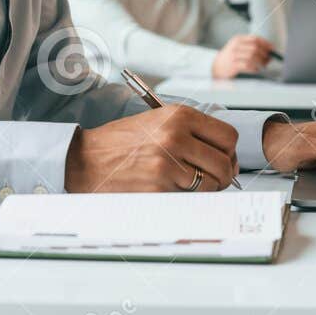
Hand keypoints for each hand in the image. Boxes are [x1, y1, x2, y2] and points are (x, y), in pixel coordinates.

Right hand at [64, 105, 239, 192]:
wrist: (86, 160)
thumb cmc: (121, 142)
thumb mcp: (158, 121)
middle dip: (223, 175)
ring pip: (210, 184)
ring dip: (205, 189)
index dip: (229, 152)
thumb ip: (191, 131)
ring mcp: (168, 164)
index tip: (223, 158)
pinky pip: (190, 198)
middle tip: (213, 178)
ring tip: (188, 184)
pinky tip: (170, 190)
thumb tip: (225, 153)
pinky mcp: (159, 187)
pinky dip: (186, 198)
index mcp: (180, 116)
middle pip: (224, 163)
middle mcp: (177, 137)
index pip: (228, 137)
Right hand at [212, 33, 274, 77]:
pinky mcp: (233, 65)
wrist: (216, 66)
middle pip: (255, 48)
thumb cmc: (230, 56)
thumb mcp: (238, 46)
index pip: (255, 38)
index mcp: (238, 39)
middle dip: (264, 54)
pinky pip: (248, 66)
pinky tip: (256, 69)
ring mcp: (233, 56)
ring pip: (252, 57)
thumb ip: (251, 45)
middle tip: (269, 59)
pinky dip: (254, 68)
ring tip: (264, 65)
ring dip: (261, 62)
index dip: (265, 43)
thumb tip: (268, 49)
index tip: (272, 48)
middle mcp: (235, 46)